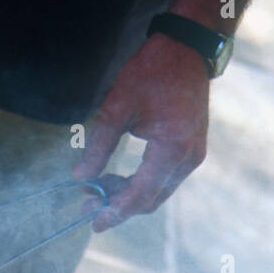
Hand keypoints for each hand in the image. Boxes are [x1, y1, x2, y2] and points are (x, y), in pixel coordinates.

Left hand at [72, 33, 208, 231]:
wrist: (186, 49)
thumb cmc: (151, 72)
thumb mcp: (117, 107)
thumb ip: (99, 146)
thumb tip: (80, 177)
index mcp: (171, 148)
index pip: (140, 194)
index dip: (115, 212)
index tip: (93, 224)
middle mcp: (188, 158)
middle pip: (150, 199)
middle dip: (118, 206)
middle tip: (87, 204)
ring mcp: (194, 155)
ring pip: (157, 191)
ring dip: (128, 194)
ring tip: (97, 187)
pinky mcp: (192, 151)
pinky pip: (164, 178)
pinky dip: (141, 183)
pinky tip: (117, 176)